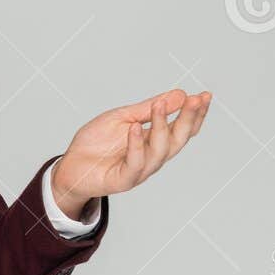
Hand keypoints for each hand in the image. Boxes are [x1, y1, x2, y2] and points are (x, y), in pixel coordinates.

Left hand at [51, 88, 211, 216]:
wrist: (70, 165)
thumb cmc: (96, 142)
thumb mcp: (121, 118)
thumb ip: (148, 109)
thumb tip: (180, 94)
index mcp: (155, 140)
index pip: (182, 127)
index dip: (195, 113)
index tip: (204, 96)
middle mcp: (152, 156)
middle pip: (179, 139)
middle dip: (189, 119)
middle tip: (195, 100)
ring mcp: (140, 169)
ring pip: (160, 151)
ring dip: (162, 127)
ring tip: (159, 106)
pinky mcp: (124, 180)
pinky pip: (135, 164)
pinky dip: (136, 146)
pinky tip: (135, 128)